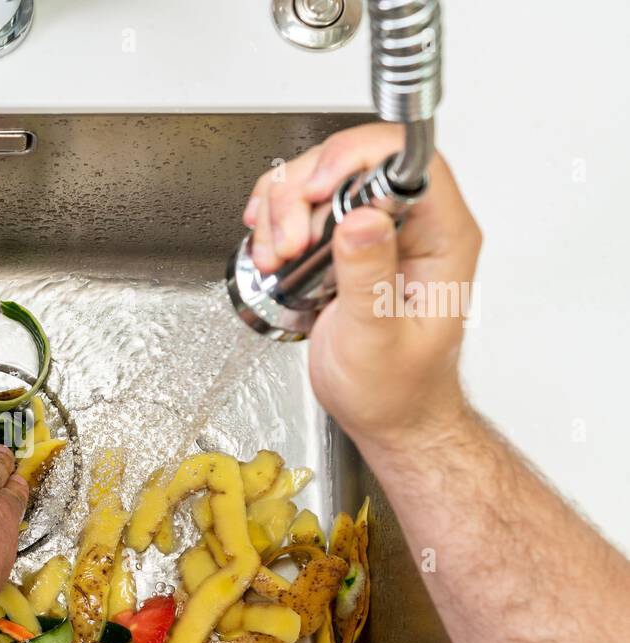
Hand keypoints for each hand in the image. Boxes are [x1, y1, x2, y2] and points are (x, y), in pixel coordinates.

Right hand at [242, 122, 482, 451]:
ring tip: (276, 258)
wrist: (388, 414)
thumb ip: (369, 277)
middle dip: (304, 193)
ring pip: (323, 178)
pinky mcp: (347, 242)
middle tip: (287, 244)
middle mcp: (414, 225)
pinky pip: (306, 205)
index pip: (410, 158)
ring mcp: (379, 230)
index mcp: (443, 238)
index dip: (355, 159)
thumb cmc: (396, 389)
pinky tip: (270, 250)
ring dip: (282, 210)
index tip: (316, 193)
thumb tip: (363, 219)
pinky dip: (276, 221)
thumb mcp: (377, 339)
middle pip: (354, 160)